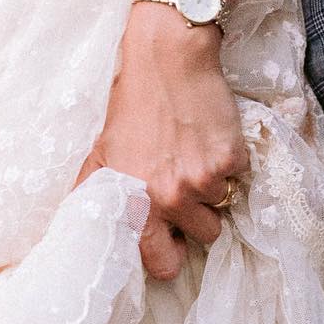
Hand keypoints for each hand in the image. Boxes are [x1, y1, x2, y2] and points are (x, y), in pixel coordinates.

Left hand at [79, 4, 248, 280]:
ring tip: (195, 152)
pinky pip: (237, 177)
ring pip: (221, 205)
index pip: (162, 264)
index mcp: (136, 202)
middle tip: (185, 179)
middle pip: (203, 235)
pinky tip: (210, 136)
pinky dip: (229, 160)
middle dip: (198, 213)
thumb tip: (86, 226)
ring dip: (214, 185)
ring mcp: (201, 180)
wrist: (167, 58)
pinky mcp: (229, 160)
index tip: (172, 235)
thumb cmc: (133, 104)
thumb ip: (95, 194)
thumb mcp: (102, 152)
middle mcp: (168, 197)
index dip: (170, 252)